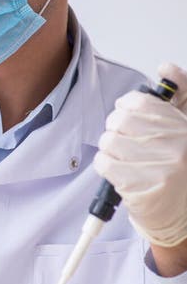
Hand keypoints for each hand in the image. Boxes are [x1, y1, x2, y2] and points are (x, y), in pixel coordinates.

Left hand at [93, 63, 186, 247]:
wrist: (183, 217)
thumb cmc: (179, 172)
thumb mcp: (183, 129)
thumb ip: (180, 95)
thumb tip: (166, 66)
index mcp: (183, 127)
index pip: (139, 103)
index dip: (125, 109)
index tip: (128, 119)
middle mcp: (176, 145)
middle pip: (120, 121)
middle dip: (115, 131)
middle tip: (124, 144)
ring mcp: (160, 167)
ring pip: (109, 142)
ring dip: (110, 151)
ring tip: (125, 161)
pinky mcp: (143, 188)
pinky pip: (105, 163)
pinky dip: (105, 166)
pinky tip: (119, 173)